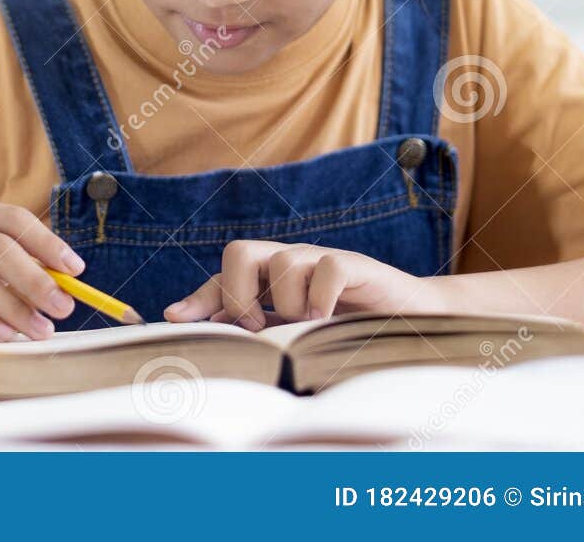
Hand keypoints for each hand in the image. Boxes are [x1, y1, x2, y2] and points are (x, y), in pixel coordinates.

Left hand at [164, 241, 440, 329]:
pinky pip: (325, 268)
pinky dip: (320, 297)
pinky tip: (326, 321)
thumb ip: (256, 329)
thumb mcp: (295, 332)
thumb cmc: (346, 328)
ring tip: (307, 326)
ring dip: (289, 303)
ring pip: (281, 262)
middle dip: (239, 293)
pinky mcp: (355, 265)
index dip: (198, 298)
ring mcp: (321, 260)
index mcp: (270, 279)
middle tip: (259, 326)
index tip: (174, 318)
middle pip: (240, 252)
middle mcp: (289, 262)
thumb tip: (203, 329)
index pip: (223, 278)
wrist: (409, 318)